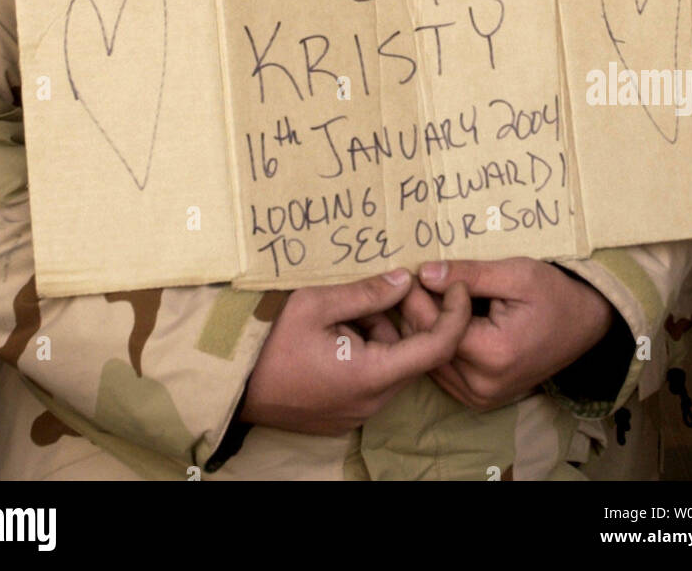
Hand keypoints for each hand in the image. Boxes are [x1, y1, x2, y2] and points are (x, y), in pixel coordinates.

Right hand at [240, 268, 470, 434]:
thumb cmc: (270, 343)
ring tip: (343, 309)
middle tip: (378, 286)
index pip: (439, 346)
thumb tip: (405, 279)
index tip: (458, 284)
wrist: (233, 389)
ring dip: (380, 331)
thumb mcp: (315, 304)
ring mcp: (360, 410)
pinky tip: (337, 330)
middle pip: (413, 351)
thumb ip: (366, 291)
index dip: (456, 313)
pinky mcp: (346, 412)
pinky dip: (366, 348)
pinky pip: (373, 376)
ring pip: (391, 362)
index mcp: (374, 374)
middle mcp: (375, 399)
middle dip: (403, 315)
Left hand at [398, 258, 614, 412]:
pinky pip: (443, 372)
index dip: (416, 297)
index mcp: (492, 354)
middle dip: (416, 311)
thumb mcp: (516, 273)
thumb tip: (425, 273)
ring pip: (430, 361)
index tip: (413, 271)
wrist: (583, 325)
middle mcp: (483, 385)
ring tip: (427, 297)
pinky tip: (441, 321)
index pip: (432, 326)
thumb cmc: (553, 294)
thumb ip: (470, 274)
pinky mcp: (480, 399)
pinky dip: (437, 347)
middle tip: (415, 281)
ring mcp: (481, 397)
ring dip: (424, 330)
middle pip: (427, 346)